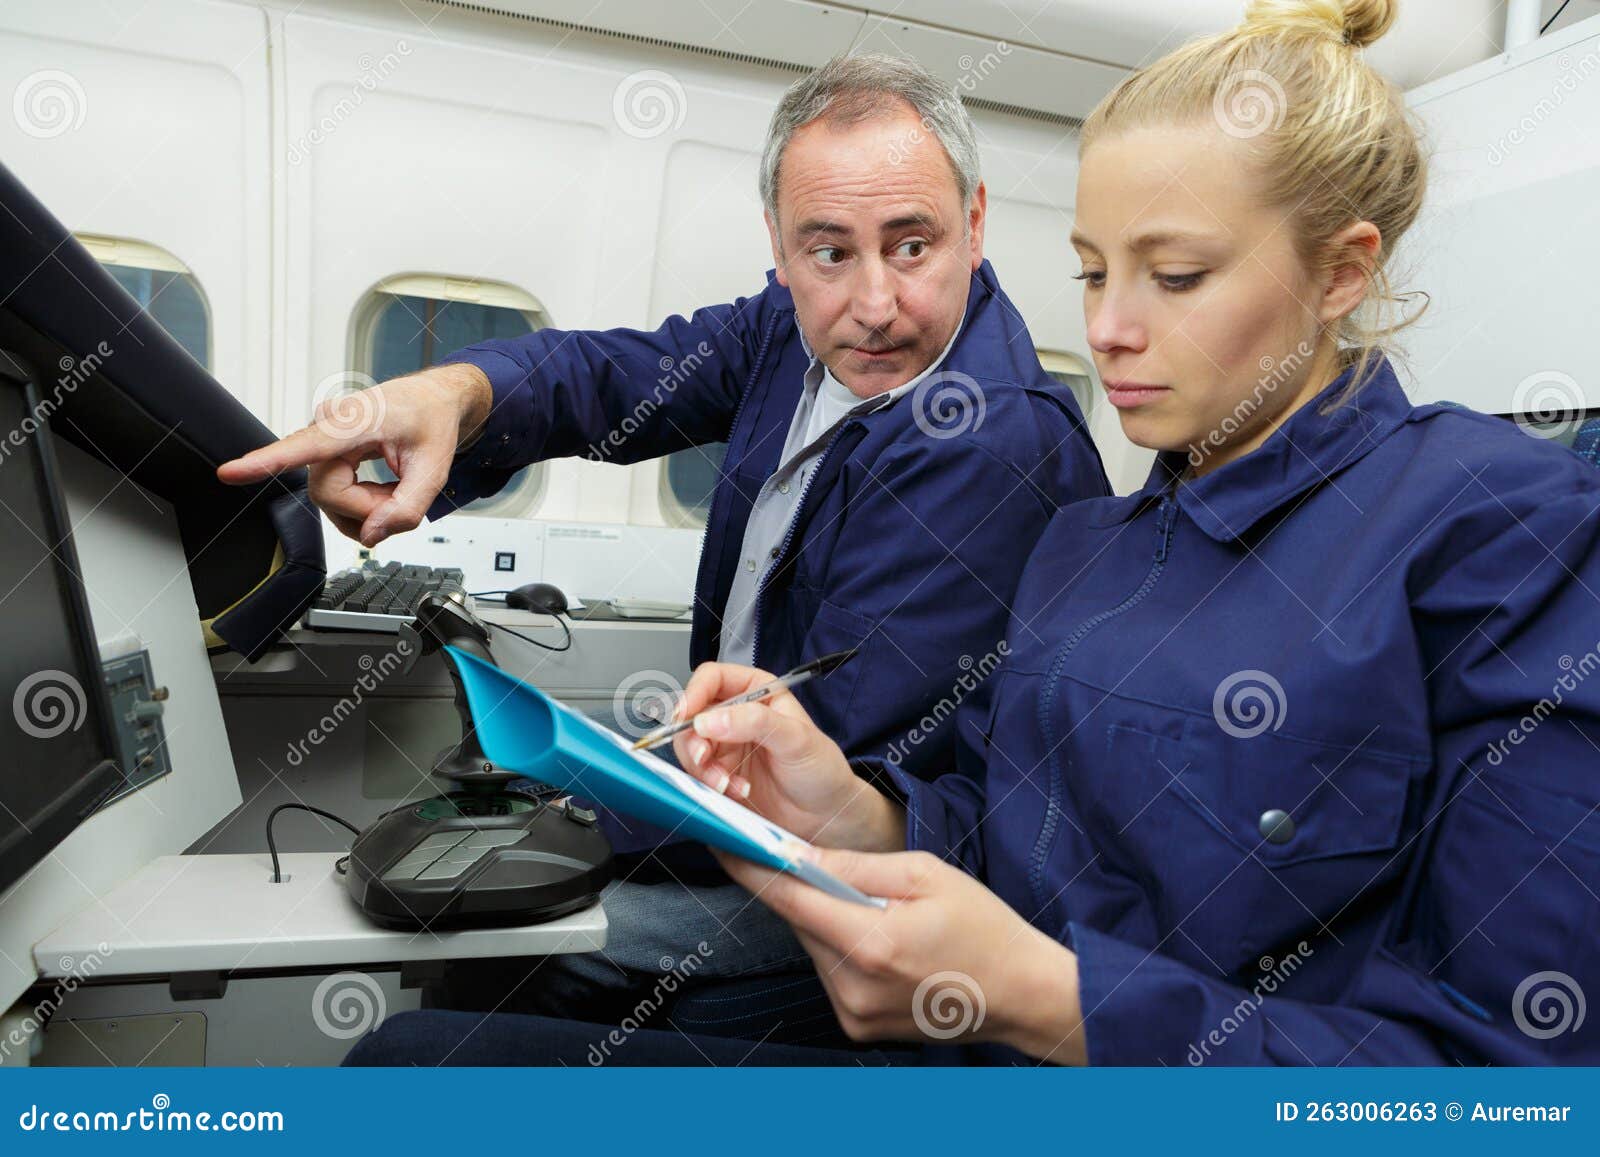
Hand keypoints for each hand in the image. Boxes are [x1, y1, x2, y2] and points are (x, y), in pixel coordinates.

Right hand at [215, 363, 492, 546]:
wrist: (432, 400)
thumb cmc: (432, 421)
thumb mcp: (436, 470)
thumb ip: (407, 508)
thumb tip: (370, 536)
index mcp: (355, 420)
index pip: (305, 446)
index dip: (266, 462)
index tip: (230, 472)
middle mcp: (329, 424)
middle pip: (327, 493)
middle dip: (366, 507)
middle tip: (399, 497)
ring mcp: (322, 437)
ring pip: (327, 497)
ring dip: (364, 505)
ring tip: (393, 486)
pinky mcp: (322, 450)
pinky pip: (329, 491)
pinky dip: (358, 500)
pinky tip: (379, 488)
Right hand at [670, 661, 904, 851]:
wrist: (826, 815)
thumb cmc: (823, 769)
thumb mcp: (796, 738)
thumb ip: (755, 722)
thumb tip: (711, 719)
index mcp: (757, 691)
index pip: (712, 678)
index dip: (694, 693)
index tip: (687, 716)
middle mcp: (737, 715)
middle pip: (692, 714)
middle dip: (693, 738)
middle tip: (704, 758)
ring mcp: (727, 745)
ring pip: (690, 746)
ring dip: (702, 767)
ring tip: (727, 783)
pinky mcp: (722, 774)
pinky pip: (698, 775)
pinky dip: (709, 785)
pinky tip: (735, 792)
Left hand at [714, 845, 1086, 1062]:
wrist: (1021, 993)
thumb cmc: (983, 926)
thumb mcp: (923, 873)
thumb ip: (853, 864)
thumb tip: (796, 852)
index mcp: (869, 941)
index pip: (787, 898)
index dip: (749, 865)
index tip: (721, 837)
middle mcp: (852, 984)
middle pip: (798, 921)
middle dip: (802, 888)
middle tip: (822, 862)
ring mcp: (852, 1012)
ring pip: (813, 945)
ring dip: (825, 918)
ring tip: (875, 908)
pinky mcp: (856, 1026)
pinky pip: (829, 971)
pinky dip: (841, 946)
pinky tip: (880, 939)